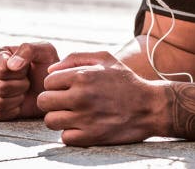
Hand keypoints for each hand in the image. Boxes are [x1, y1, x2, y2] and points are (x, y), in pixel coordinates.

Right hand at [0, 42, 58, 120]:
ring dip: (17, 97)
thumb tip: (10, 65)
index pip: (1, 68)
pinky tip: (19, 102)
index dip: (18, 72)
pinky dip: (13, 110)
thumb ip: (28, 50)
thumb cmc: (47, 65)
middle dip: (20, 85)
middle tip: (28, 80)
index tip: (27, 68)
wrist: (51, 88)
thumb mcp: (45, 51)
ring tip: (24, 90)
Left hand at [37, 52, 166, 145]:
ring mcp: (85, 118)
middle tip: (67, 102)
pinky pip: (64, 137)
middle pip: (44, 101)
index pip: (48, 81)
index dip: (56, 84)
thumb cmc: (126, 81)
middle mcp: (81, 97)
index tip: (68, 87)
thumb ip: (76, 57)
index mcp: (83, 75)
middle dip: (53, 100)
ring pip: (51, 120)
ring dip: (60, 118)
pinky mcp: (90, 137)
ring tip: (74, 114)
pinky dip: (71, 133)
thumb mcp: (106, 58)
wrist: (150, 106)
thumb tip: (51, 70)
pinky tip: (83, 126)